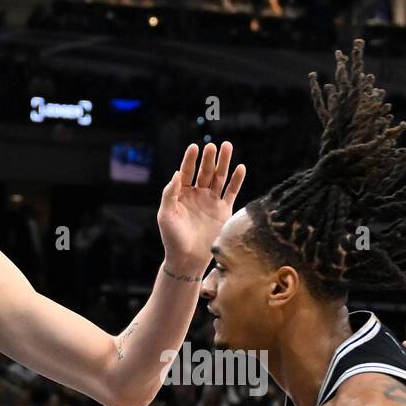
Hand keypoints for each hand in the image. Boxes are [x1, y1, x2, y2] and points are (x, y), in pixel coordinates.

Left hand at [156, 142, 245, 273]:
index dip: (190, 159)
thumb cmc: (172, 238)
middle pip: (205, 172)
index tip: (194, 147)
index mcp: (181, 193)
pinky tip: (240, 167)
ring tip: (228, 147)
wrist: (187, 259)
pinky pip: (231, 192)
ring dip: (223, 163)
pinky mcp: (224, 210)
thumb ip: (170, 193)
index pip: (186, 172)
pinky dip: (236, 180)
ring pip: (219, 178)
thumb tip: (177, 173)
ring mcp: (211, 201)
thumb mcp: (166, 215)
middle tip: (213, 146)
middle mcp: (197, 194)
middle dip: (209, 158)